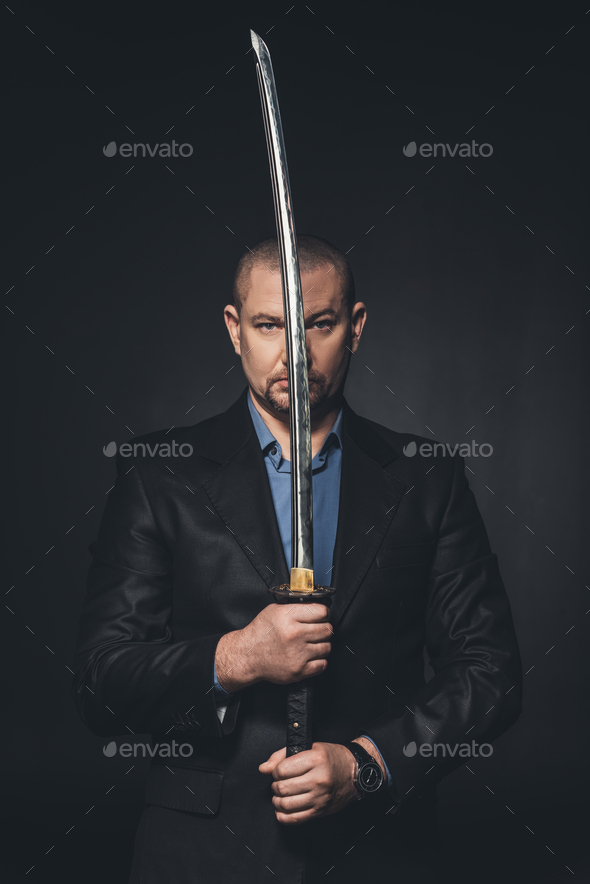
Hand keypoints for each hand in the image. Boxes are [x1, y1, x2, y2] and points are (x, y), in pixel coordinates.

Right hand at [216, 602, 332, 691]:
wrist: (248, 656)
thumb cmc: (261, 632)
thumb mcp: (274, 610)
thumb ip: (296, 606)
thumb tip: (321, 603)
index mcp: (288, 616)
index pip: (322, 612)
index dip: (324, 613)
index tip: (321, 616)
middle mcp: (294, 634)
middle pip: (327, 629)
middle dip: (323, 628)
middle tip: (315, 630)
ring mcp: (297, 654)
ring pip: (327, 647)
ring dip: (321, 645)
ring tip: (310, 643)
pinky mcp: (299, 671)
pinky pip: (323, 664)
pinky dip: (318, 661)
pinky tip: (308, 656)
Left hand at [258, 742, 357, 824]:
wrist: (355, 773)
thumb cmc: (332, 758)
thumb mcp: (310, 747)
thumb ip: (283, 755)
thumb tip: (263, 768)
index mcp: (315, 760)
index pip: (282, 770)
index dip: (275, 771)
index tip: (279, 771)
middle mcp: (318, 779)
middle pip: (282, 788)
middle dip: (275, 785)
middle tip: (279, 782)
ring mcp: (319, 797)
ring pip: (286, 804)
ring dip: (277, 800)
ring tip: (280, 795)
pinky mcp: (320, 811)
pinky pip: (295, 819)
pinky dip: (283, 816)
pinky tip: (282, 809)